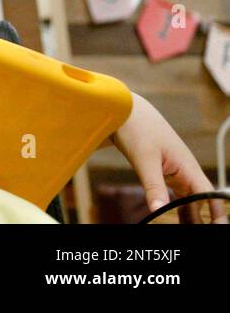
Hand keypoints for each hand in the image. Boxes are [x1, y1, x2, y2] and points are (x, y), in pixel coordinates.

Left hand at [109, 92, 226, 223]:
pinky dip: (176, 205)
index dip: (215, 212)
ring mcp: (175, 170)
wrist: (123, 110)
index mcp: (187, 165)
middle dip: (202, 218)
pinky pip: (175, 192)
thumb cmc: (136, 128)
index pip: (208, 194)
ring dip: (189, 214)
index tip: (218, 225)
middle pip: (199, 200)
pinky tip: (171, 215)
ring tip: (187, 229)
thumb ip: (153, 186)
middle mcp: (185, 169)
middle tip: (197, 231)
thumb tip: (158, 210)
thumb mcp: (144, 159)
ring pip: (188, 198)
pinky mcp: (164, 170)